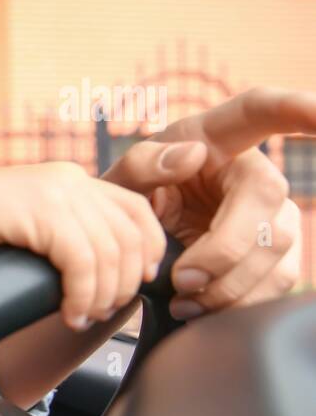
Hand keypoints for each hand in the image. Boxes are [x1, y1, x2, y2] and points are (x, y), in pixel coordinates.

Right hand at [0, 162, 165, 331]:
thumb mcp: (27, 225)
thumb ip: (63, 234)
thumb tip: (102, 273)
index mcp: (70, 179)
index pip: (137, 210)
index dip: (149, 250)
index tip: (135, 283)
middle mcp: (71, 179)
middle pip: (132, 235)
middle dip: (125, 283)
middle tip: (100, 312)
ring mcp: (57, 191)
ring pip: (111, 253)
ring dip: (101, 296)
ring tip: (80, 316)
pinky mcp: (42, 210)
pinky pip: (83, 263)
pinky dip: (82, 295)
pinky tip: (68, 313)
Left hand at [102, 88, 309, 319]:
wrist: (135, 246)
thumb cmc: (131, 202)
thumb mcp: (120, 181)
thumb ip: (142, 166)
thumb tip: (190, 155)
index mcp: (215, 138)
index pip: (260, 109)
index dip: (296, 107)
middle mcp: (253, 171)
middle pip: (267, 201)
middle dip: (224, 250)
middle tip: (181, 280)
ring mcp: (274, 213)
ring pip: (277, 248)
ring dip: (229, 284)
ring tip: (184, 300)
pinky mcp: (278, 253)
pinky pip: (277, 281)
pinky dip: (239, 302)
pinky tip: (201, 308)